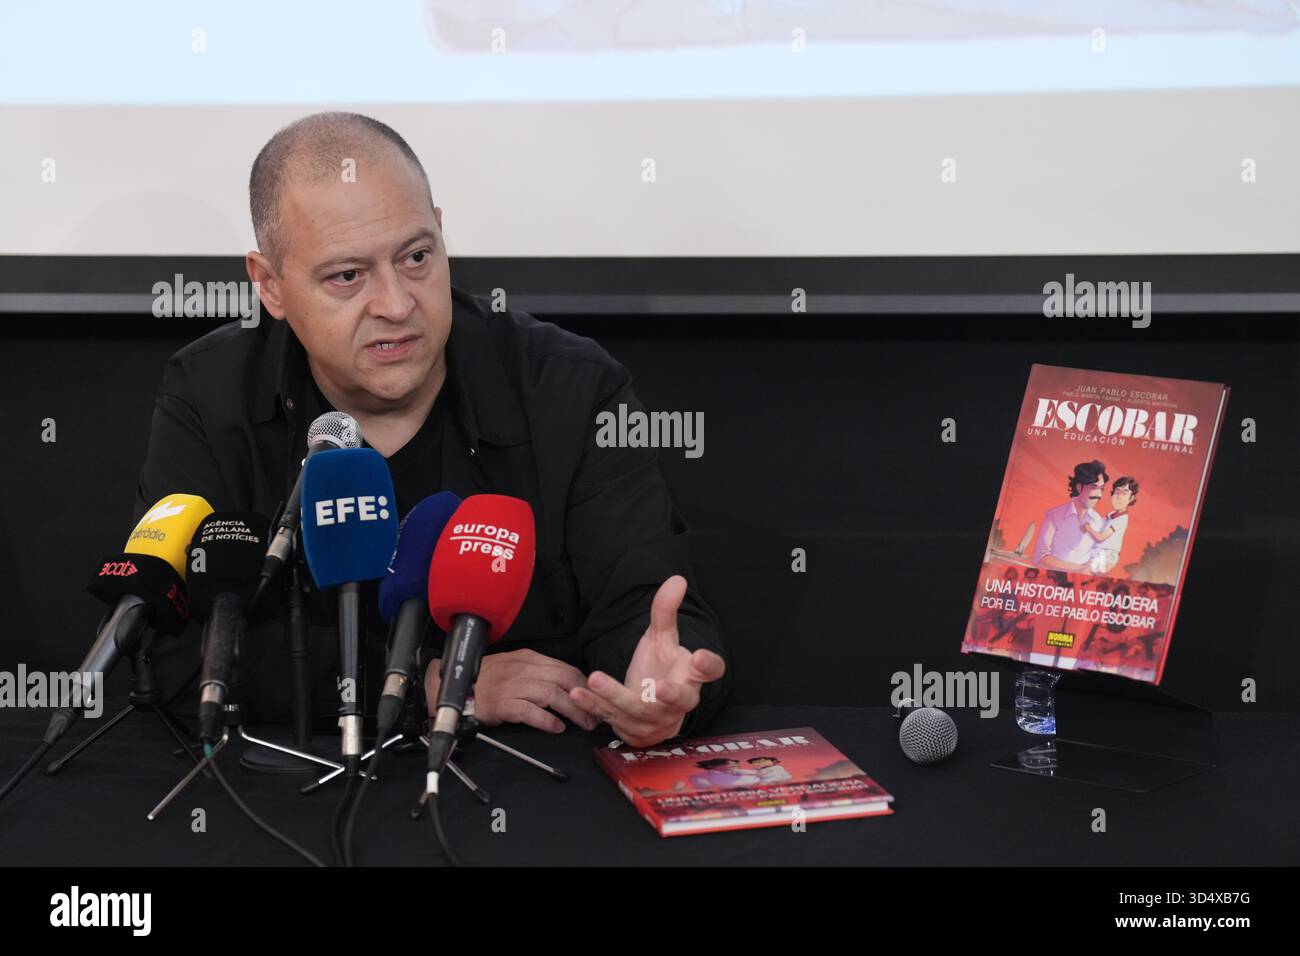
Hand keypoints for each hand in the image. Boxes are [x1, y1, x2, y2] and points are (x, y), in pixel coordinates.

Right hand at [424, 648, 597, 733]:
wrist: (453, 687)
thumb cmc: (486, 680)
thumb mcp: (513, 666)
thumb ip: (538, 673)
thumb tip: (567, 686)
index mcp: (528, 658)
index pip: (565, 667)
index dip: (583, 684)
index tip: (594, 698)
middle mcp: (522, 668)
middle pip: (563, 680)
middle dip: (583, 698)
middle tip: (594, 715)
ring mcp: (512, 686)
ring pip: (551, 694)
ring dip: (571, 711)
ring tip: (582, 723)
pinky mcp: (502, 703)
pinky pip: (530, 711)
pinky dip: (546, 720)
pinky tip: (556, 727)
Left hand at [568, 575, 725, 747]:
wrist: (648, 709)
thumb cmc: (659, 669)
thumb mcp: (661, 638)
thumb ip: (666, 611)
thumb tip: (677, 579)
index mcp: (691, 677)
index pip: (710, 671)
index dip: (708, 665)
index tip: (701, 657)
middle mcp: (678, 702)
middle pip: (680, 700)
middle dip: (672, 696)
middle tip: (662, 688)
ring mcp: (654, 718)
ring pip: (637, 709)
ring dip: (615, 695)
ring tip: (596, 678)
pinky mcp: (630, 728)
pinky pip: (611, 717)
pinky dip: (593, 705)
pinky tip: (577, 693)